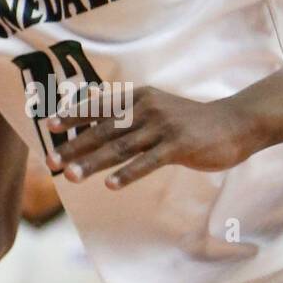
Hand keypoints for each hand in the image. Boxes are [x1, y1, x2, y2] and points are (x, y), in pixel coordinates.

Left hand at [44, 85, 259, 189]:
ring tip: (71, 176)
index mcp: (138, 98)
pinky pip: (148, 161)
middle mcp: (146, 108)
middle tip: (51, 161)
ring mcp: (162, 127)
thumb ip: (128, 112)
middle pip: (103, 129)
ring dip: (94, 163)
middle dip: (75, 146)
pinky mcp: (178, 146)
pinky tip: (111, 185)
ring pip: (121, 147)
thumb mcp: (157, 107)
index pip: (99, 107)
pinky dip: (128, 173)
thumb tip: (95, 114)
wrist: (233, 123)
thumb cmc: (189, 119)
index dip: (74, 116)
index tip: (49, 126)